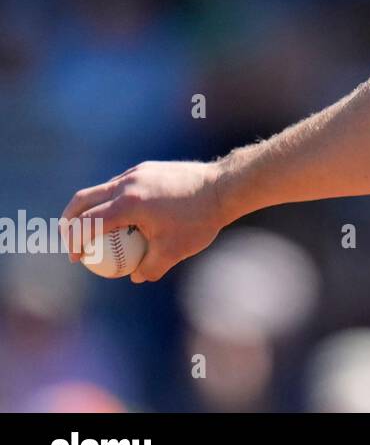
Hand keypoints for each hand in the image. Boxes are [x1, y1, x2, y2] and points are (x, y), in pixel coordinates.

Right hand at [61, 160, 227, 282]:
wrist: (224, 186)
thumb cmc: (200, 220)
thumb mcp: (175, 251)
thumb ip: (150, 267)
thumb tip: (136, 276)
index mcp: (128, 204)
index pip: (87, 224)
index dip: (75, 243)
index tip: (76, 258)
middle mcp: (127, 183)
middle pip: (83, 200)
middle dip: (69, 220)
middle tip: (69, 239)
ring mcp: (137, 172)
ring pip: (102, 189)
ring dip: (91, 207)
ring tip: (92, 228)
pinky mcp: (147, 167)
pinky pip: (121, 184)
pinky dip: (112, 199)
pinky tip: (122, 215)